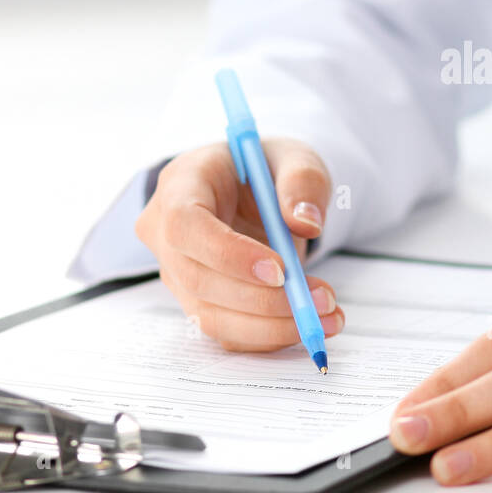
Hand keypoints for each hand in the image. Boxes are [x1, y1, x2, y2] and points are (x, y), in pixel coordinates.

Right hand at [135, 138, 344, 350]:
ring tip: (325, 317)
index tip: (282, 270)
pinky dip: (269, 335)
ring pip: (211, 315)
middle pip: (198, 279)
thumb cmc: (267, 169)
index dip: (230, 254)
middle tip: (321, 301)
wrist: (258, 191)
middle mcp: (166, 233)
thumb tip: (307, 222)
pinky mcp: (198, 301)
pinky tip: (309, 324)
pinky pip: (227, 330)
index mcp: (180, 184)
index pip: (186, 226)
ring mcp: (177, 272)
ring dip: (272, 326)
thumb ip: (302, 181)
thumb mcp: (294, 157)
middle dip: (264, 300)